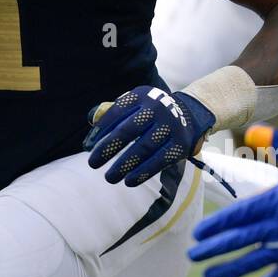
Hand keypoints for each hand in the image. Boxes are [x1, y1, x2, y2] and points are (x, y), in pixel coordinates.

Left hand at [84, 85, 217, 186]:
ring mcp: (170, 126)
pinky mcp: (180, 144)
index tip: (87, 147)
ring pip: (143, 148)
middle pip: (128, 130)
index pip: (116, 112)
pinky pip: (159, 160)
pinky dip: (143, 172)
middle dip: (108, 148)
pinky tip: (129, 181)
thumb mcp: (134, 104)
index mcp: (141, 95)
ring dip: (124, 165)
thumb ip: (112, 114)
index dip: (101, 130)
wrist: (190, 114)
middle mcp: (156, 108)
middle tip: (92, 164)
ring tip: (109, 177)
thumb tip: (91, 130)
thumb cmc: (150, 113)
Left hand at [188, 126, 277, 276]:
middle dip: (212, 249)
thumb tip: (255, 129)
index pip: (236, 216)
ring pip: (250, 262)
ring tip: (207, 275)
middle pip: (237, 241)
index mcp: (274, 202)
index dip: (215, 225)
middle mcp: (276, 228)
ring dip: (226, 270)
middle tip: (192, 255)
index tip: (197, 232)